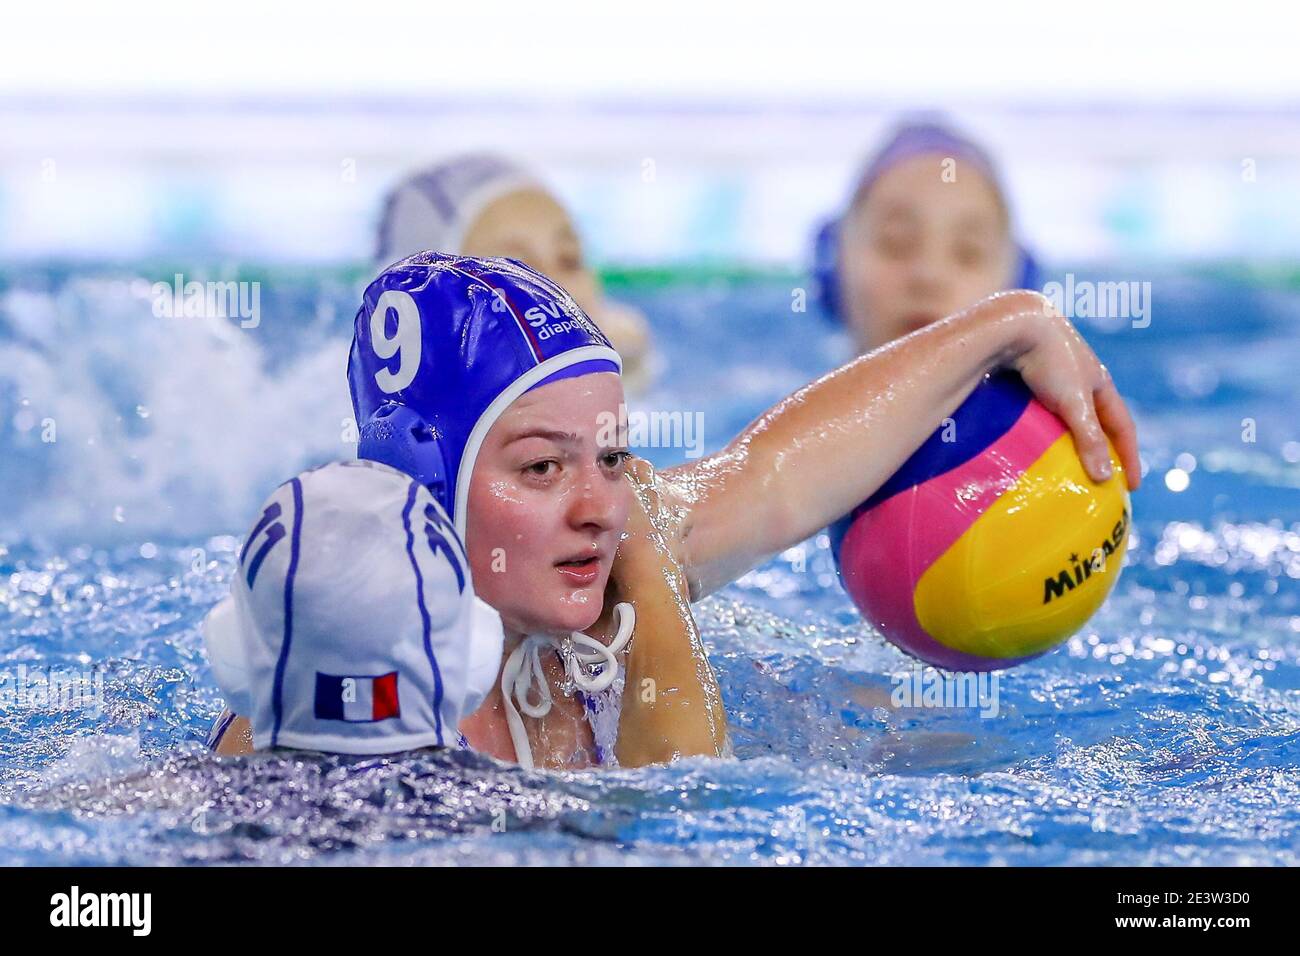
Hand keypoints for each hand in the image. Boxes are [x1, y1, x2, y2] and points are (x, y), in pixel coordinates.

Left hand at [1001, 292, 1140, 490]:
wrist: (1013, 321)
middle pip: (1097, 419)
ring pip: (1068, 411)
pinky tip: (1029, 441)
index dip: (1129, 455)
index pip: (1122, 425)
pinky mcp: (1028, 370)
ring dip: (1070, 436)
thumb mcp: (1072, 402)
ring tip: (1065, 463)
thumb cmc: (1047, 361)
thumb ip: (1089, 438)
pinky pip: (1040, 406)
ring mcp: (1054, 371)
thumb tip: (1105, 478)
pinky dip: (1042, 426)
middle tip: (1102, 475)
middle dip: (1102, 446)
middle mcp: (1081, 375)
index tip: (1132, 486)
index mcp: (1100, 381)